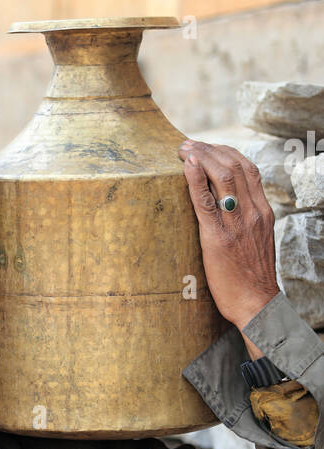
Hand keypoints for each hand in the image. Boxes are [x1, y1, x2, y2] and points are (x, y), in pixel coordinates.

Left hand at [177, 139, 279, 344]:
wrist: (257, 304)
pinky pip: (206, 203)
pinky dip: (196, 180)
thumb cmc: (252, 277)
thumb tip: (227, 207)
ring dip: (201, 158)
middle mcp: (253, 213)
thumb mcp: (257, 241)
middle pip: (235, 167)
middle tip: (189, 144)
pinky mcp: (218, 239)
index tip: (208, 147)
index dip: (227, 152)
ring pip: (224, 178)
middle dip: (210, 150)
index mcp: (263, 212)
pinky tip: (187, 166)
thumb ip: (246, 221)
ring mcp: (237, 225)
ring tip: (184, 149)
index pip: (249, 170)